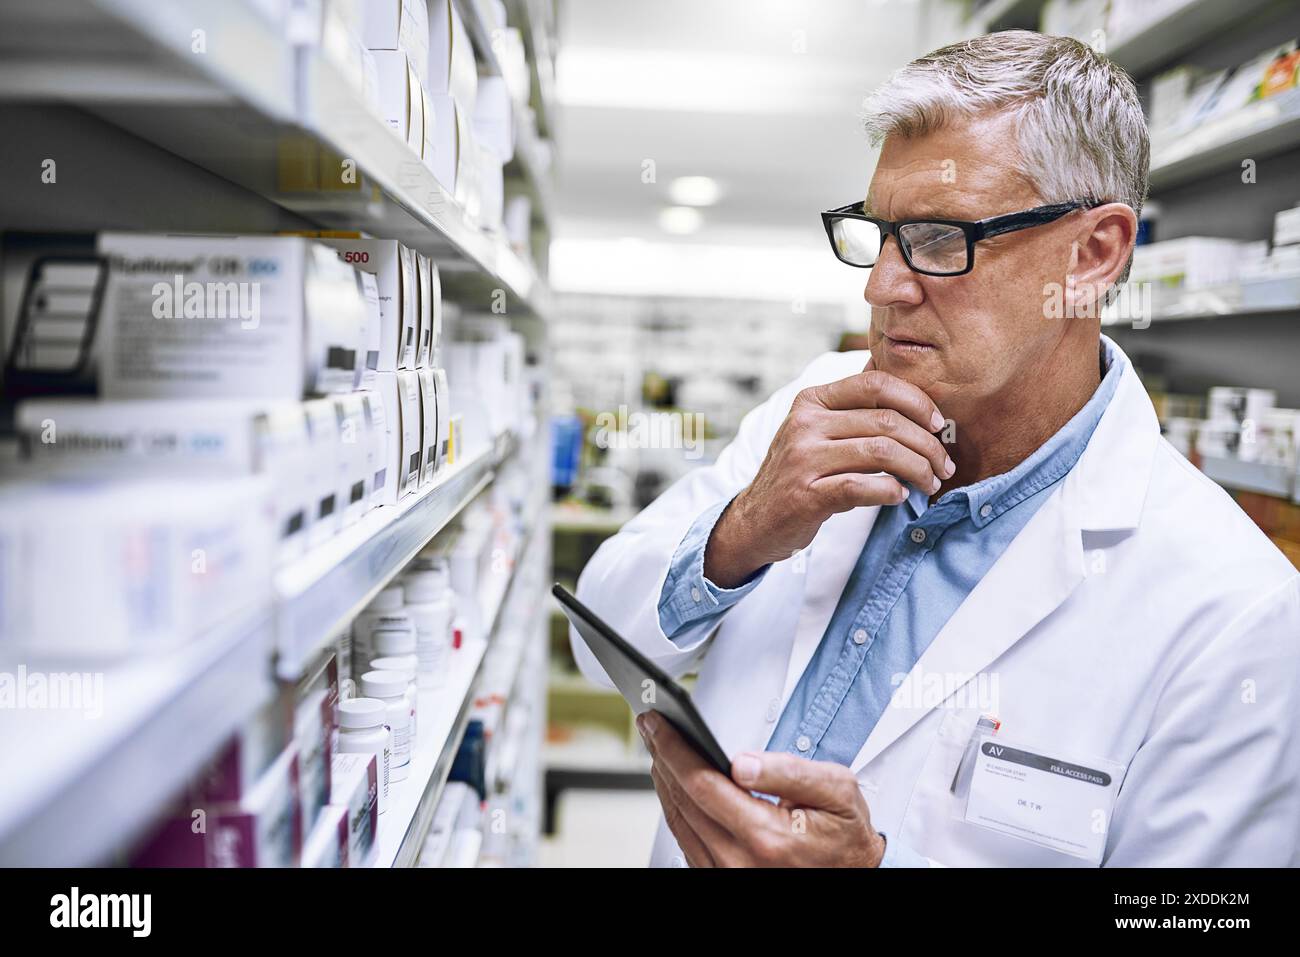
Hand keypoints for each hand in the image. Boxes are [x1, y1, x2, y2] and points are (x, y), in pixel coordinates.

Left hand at [638, 711, 885, 867]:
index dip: (674, 749)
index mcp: (766, 837)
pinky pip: (685, 840)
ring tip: (660, 747)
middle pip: (683, 800)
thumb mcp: (836, 791)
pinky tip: (676, 783)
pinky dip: (677, 807)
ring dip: (664, 780)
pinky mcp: (720, 878)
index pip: (701, 784)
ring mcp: (727, 875)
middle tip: (652, 725)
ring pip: (678, 821)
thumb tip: (741, 761)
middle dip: (663, 757)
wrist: (855, 875)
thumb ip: (789, 772)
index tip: (658, 723)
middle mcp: (739, 862)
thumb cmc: (844, 834)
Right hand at [705, 358, 953, 586]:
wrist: (755, 520)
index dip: (916, 401)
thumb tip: (892, 368)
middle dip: (927, 444)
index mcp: (811, 401)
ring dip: (918, 470)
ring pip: (881, 452)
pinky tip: (901, 496)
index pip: (875, 384)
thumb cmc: (799, 473)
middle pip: (885, 421)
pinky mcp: (806, 495)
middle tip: (943, 465)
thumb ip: (851, 404)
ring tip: (931, 483)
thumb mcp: (816, 430)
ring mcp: (803, 459)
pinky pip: (862, 486)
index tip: (938, 424)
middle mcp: (804, 424)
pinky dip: (891, 491)